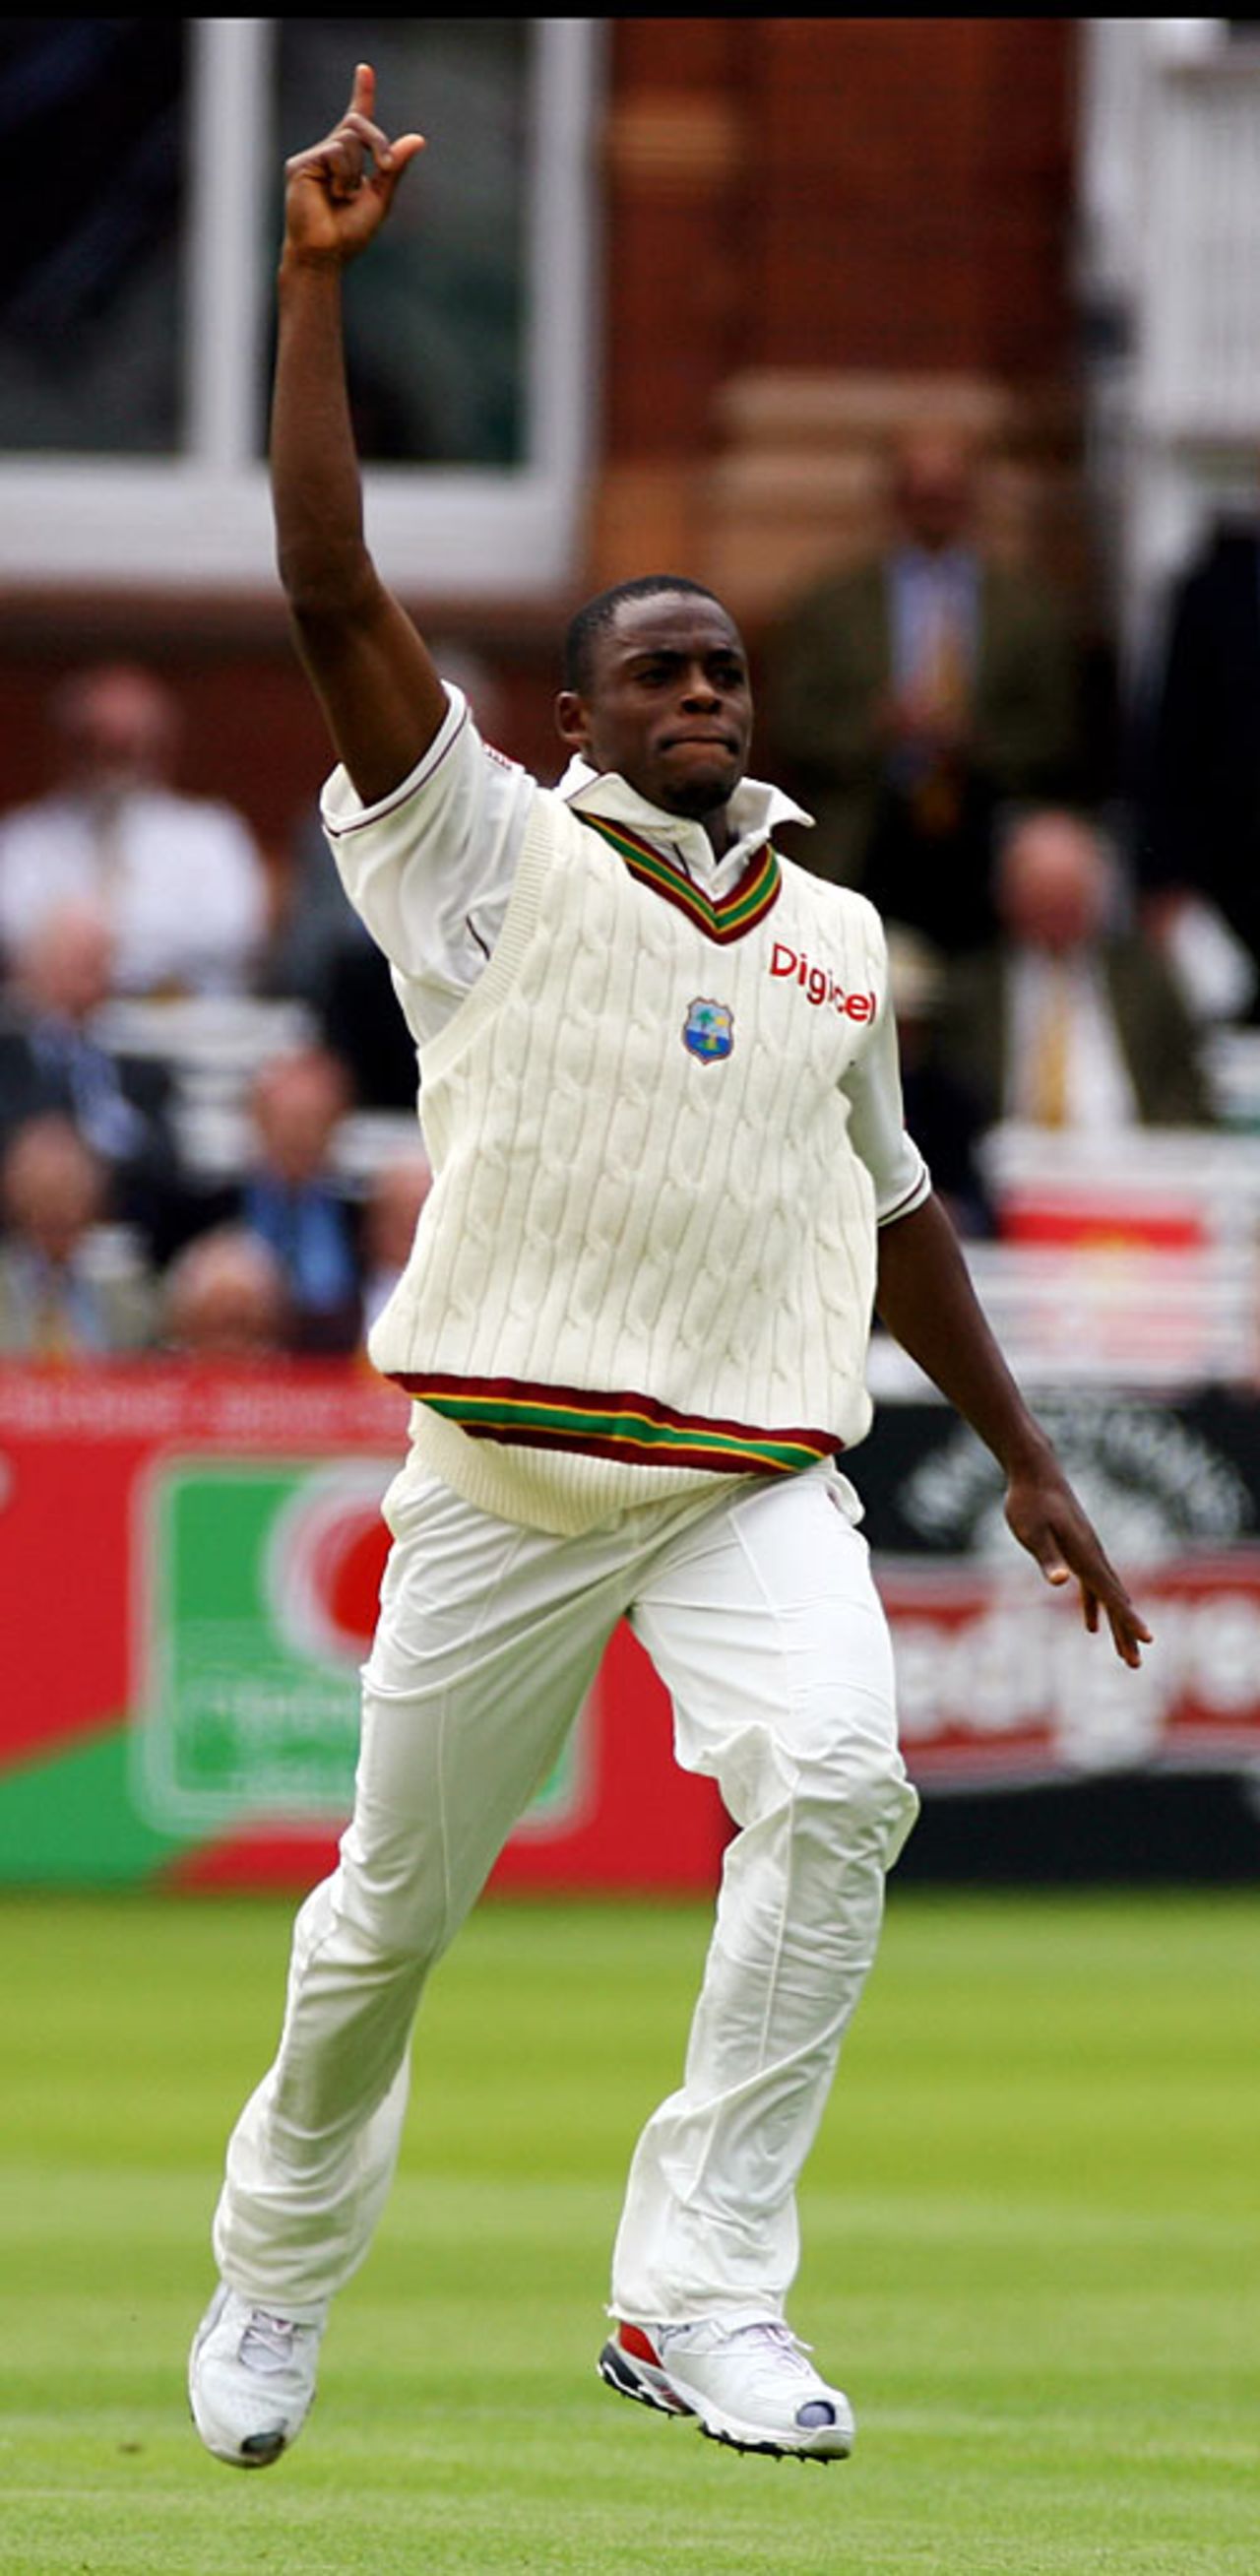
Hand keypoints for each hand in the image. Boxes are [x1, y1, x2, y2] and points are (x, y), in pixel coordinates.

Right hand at [282, 62, 424, 268]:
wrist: (326, 255)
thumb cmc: (350, 233)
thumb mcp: (380, 197)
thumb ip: (394, 166)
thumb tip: (418, 139)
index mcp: (348, 160)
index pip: (355, 120)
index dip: (362, 94)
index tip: (365, 70)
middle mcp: (329, 153)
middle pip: (356, 122)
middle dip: (377, 140)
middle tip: (384, 165)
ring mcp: (313, 158)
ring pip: (347, 138)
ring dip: (356, 169)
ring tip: (344, 196)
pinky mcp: (300, 164)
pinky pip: (334, 151)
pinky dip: (343, 174)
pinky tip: (333, 194)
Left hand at [1004, 1461, 1152, 1667]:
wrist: (1036, 1471)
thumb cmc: (1029, 1502)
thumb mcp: (1032, 1533)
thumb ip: (1048, 1558)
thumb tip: (1062, 1582)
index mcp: (1085, 1557)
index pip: (1112, 1595)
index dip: (1129, 1620)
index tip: (1147, 1641)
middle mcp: (1093, 1557)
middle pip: (1116, 1602)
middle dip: (1126, 1634)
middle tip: (1134, 1665)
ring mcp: (1088, 1554)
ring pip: (1109, 1597)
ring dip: (1117, 1626)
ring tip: (1124, 1655)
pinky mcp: (1077, 1551)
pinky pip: (1092, 1587)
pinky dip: (1095, 1608)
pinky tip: (1091, 1626)